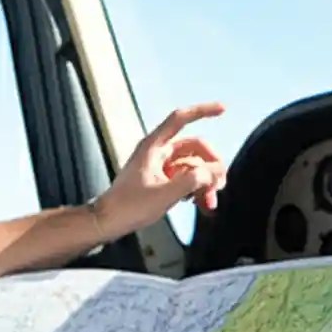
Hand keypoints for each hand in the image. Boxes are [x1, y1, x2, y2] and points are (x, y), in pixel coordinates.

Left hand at [93, 102, 226, 237]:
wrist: (108, 222)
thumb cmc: (129, 207)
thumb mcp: (165, 194)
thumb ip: (193, 180)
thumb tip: (215, 170)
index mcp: (154, 146)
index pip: (180, 118)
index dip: (202, 110)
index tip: (223, 109)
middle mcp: (158, 152)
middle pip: (195, 147)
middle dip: (210, 166)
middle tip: (219, 187)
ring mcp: (161, 166)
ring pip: (193, 166)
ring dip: (205, 183)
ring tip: (209, 204)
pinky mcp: (162, 181)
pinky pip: (186, 179)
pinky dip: (196, 190)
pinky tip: (200, 205)